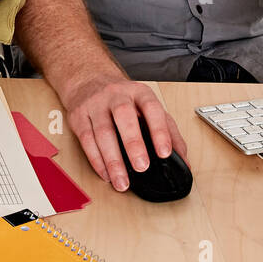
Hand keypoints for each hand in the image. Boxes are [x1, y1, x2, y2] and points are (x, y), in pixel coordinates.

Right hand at [64, 71, 187, 191]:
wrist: (88, 80)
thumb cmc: (123, 98)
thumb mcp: (148, 107)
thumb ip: (168, 131)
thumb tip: (183, 161)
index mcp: (139, 93)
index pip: (152, 109)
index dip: (159, 131)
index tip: (164, 153)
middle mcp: (116, 95)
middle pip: (124, 116)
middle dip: (133, 143)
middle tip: (142, 166)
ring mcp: (95, 104)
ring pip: (102, 132)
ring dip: (112, 160)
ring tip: (122, 181)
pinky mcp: (78, 116)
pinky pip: (86, 140)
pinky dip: (96, 160)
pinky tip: (105, 174)